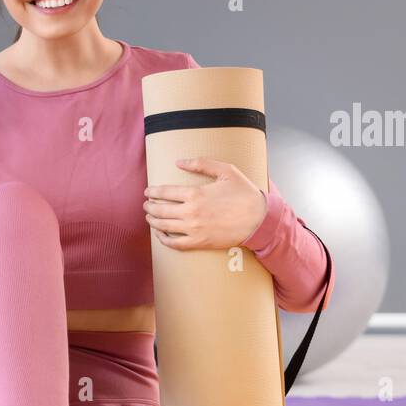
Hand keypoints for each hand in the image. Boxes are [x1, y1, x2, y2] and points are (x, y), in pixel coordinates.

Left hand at [144, 157, 267, 250]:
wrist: (259, 219)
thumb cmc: (244, 193)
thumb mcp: (226, 171)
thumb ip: (201, 163)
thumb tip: (179, 162)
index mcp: (195, 193)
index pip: (164, 192)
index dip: (153, 191)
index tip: (148, 191)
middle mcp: (191, 212)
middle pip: (160, 209)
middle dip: (149, 206)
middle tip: (146, 204)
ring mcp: (194, 229)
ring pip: (164, 226)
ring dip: (153, 221)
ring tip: (149, 216)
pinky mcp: (199, 242)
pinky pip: (175, 243)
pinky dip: (163, 239)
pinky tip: (160, 234)